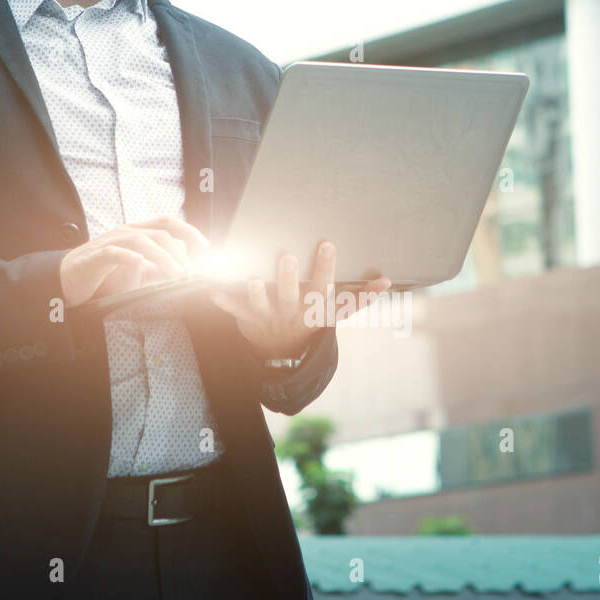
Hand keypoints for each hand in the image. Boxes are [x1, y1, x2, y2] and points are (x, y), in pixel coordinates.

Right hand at [58, 217, 209, 307]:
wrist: (67, 280)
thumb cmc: (104, 276)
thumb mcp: (136, 273)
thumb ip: (157, 269)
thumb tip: (184, 271)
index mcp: (137, 232)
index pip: (167, 223)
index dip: (189, 231)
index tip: (206, 248)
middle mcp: (126, 232)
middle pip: (160, 233)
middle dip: (181, 252)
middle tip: (192, 272)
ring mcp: (110, 242)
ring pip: (142, 241)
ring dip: (163, 258)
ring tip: (177, 275)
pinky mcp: (95, 256)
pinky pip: (115, 253)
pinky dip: (129, 257)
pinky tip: (140, 263)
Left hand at [209, 241, 390, 358]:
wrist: (282, 354)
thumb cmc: (310, 321)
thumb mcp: (335, 313)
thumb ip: (360, 297)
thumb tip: (387, 281)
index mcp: (314, 309)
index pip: (325, 289)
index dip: (327, 268)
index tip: (328, 244)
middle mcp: (292, 313)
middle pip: (291, 296)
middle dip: (289, 278)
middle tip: (288, 258)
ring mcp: (268, 316)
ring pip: (261, 305)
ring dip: (256, 292)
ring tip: (252, 279)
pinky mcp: (247, 318)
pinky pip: (233, 309)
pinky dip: (223, 300)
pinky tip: (212, 290)